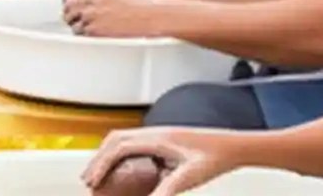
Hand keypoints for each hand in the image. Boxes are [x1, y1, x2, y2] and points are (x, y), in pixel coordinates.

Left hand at [63, 0, 160, 36]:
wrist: (150, 13)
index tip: (73, 1)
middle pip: (69, 3)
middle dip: (70, 9)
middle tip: (73, 14)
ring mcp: (89, 12)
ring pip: (71, 17)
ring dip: (74, 20)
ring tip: (79, 23)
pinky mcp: (93, 27)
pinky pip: (79, 30)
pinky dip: (81, 31)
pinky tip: (86, 32)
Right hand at [83, 127, 241, 195]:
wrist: (234, 146)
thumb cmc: (217, 158)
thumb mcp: (190, 178)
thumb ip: (166, 190)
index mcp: (157, 138)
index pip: (119, 147)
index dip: (101, 163)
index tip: (92, 180)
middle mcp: (154, 132)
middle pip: (114, 140)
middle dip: (98, 159)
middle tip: (88, 179)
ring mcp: (158, 133)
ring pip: (122, 139)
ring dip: (107, 154)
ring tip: (99, 173)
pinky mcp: (163, 139)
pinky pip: (134, 143)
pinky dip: (120, 154)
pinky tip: (122, 168)